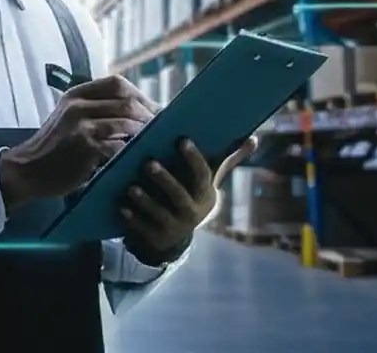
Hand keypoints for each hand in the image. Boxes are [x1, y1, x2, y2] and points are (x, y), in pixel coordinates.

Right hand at [0, 75, 155, 210]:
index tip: (154, 110)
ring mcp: (81, 124)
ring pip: (127, 121)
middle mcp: (78, 105)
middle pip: (127, 101)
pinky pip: (120, 145)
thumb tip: (136, 110)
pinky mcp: (85, 146)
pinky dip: (132, 152)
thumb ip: (95, 110)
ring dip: (145, 134)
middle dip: (149, 115)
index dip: (140, 95)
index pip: (117, 83)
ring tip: (154, 144)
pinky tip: (138, 159)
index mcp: (76, 95)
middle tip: (163, 129)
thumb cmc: (54, 149)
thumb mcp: (69, 119)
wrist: (27, 171)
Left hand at [120, 136, 257, 265]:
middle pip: (179, 196)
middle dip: (165, 180)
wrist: (178, 233)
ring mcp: (175, 227)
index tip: (181, 139)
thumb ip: (228, 159)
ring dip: (145, 200)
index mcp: (206, 195)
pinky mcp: (157, 237)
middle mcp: (193, 212)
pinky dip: (133, 218)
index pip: (203, 175)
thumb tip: (255, 138)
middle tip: (148, 162)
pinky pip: (143, 228)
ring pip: (160, 214)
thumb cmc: (193, 194)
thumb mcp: (210, 180)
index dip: (194, 158)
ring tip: (131, 186)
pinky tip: (121, 207)